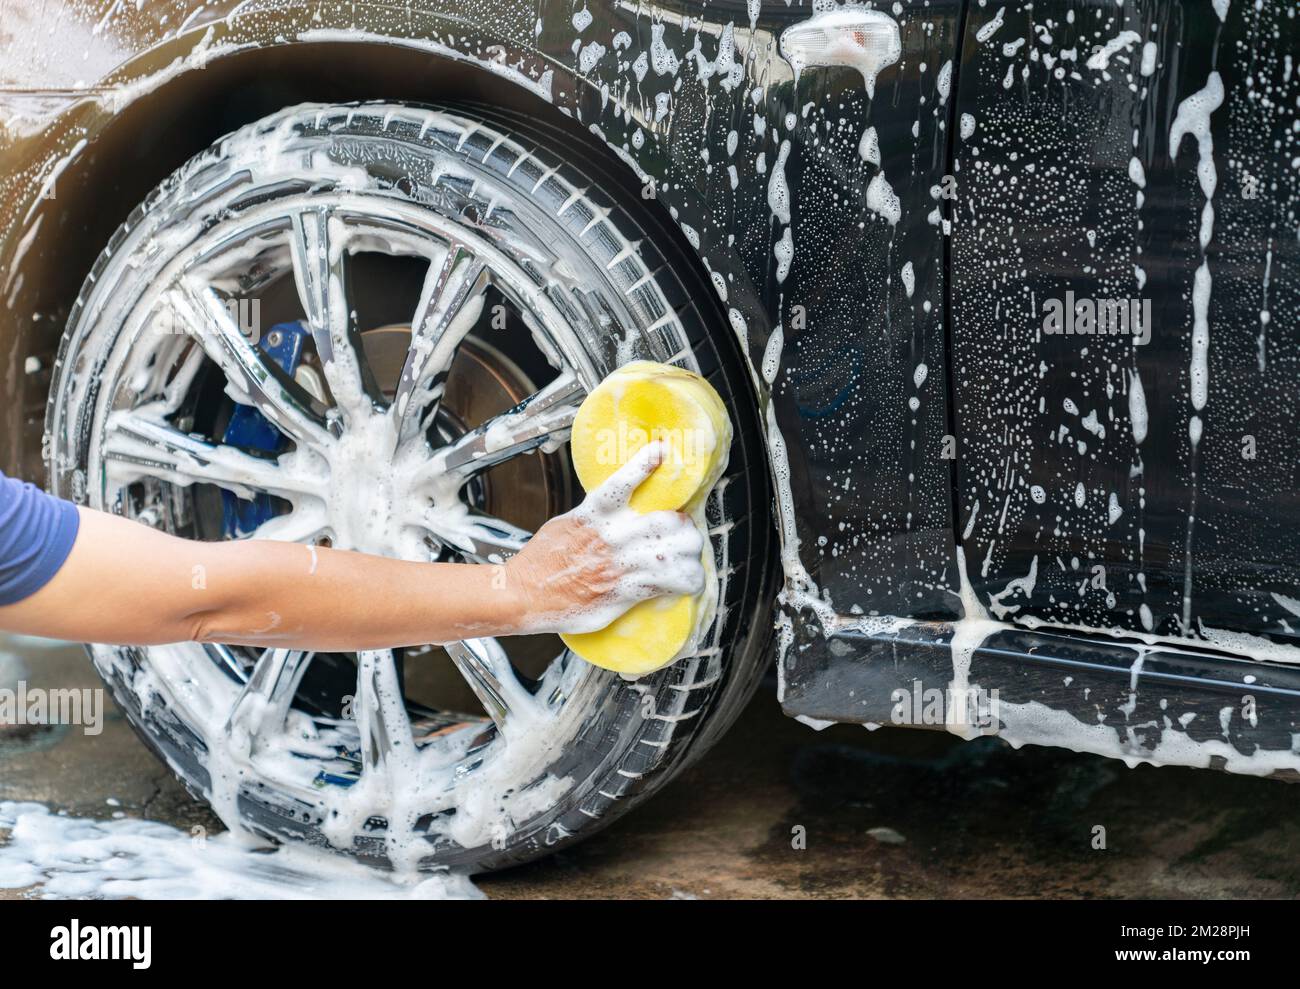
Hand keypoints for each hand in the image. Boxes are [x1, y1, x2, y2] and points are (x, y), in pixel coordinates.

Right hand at [505, 442, 705, 633]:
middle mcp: (613, 535)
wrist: (525, 593)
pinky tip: (689, 581)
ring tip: (687, 560)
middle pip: (670, 521)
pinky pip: (670, 582)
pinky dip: (686, 581)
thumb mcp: (568, 524)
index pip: (625, 481)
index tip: (661, 451)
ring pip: (677, 553)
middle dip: (684, 529)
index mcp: (596, 513)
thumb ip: (596, 515)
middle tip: (682, 535)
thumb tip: (616, 509)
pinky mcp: (626, 590)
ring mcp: (622, 563)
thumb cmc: (543, 561)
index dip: (646, 464)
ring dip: (689, 556)